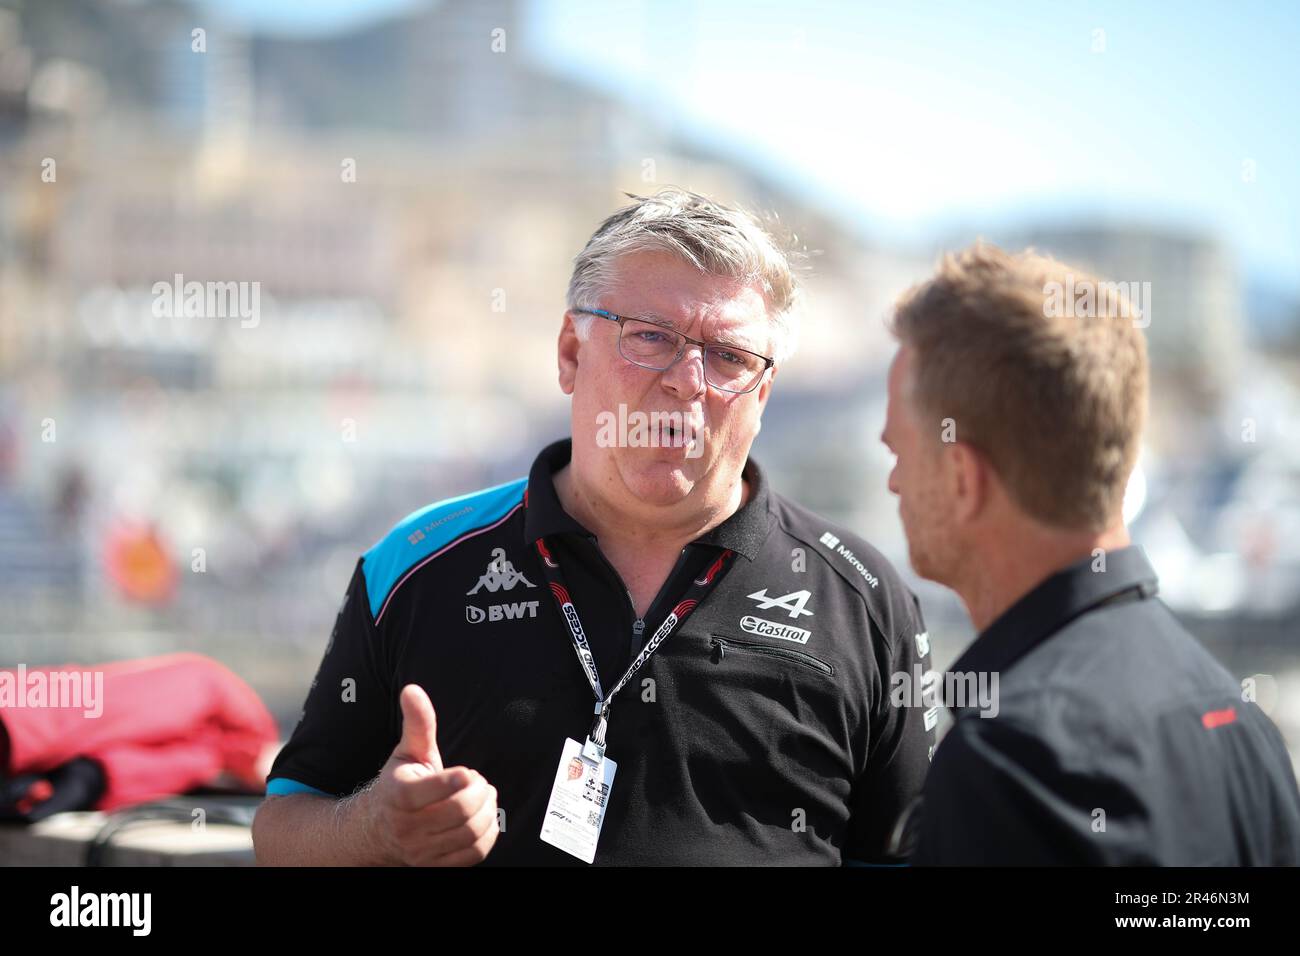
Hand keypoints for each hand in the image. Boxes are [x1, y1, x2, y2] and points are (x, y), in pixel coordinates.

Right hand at [364, 683, 499, 865]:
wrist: (378, 829)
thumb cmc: (400, 783)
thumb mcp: (407, 751)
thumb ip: (417, 722)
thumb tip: (412, 689)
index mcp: (399, 795)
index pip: (434, 790)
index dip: (460, 779)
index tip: (468, 772)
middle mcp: (407, 827)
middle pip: (461, 811)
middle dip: (478, 791)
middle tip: (476, 781)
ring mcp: (421, 850)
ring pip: (470, 833)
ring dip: (487, 810)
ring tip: (481, 796)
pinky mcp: (435, 865)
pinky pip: (474, 854)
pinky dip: (488, 834)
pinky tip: (484, 817)